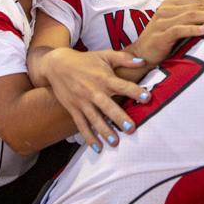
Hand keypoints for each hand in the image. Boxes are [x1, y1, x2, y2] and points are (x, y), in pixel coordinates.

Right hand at [40, 48, 154, 149]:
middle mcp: (93, 91)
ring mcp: (82, 102)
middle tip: (130, 129)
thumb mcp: (104, 55)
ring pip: (94, 119)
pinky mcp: (73, 109)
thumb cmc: (85, 60)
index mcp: (104, 78)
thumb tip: (143, 61)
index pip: (122, 85)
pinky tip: (98, 148)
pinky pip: (81, 125)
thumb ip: (124, 58)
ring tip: (115, 142)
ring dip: (104, 131)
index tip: (147, 97)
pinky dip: (89, 137)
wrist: (56, 65)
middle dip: (118, 117)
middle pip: (107, 106)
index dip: (134, 91)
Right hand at [127, 0, 203, 66]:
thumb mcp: (179, 26)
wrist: (141, 55)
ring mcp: (162, 21)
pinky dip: (193, 29)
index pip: (198, 0)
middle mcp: (166, 9)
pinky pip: (179, 30)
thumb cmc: (164, 41)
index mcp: (171, 4)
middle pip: (197, 6)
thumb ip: (192, 19)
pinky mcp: (161, 35)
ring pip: (190, 15)